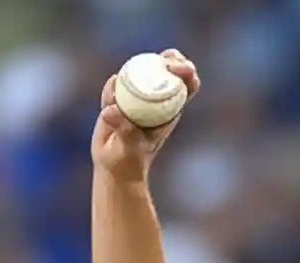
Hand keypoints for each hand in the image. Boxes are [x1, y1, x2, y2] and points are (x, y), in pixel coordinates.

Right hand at [90, 48, 200, 183]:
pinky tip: (114, 83)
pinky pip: (117, 86)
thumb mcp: (130, 146)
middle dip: (171, 58)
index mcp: (170, 110)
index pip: (188, 85)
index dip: (187, 72)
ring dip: (140, 64)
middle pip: (169, 71)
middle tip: (163, 59)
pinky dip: (115, 83)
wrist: (115, 168)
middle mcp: (156, 101)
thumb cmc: (130, 160)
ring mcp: (137, 100)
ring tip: (129, 70)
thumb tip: (112, 111)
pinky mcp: (117, 102)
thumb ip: (124, 130)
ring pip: (143, 73)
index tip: (177, 68)